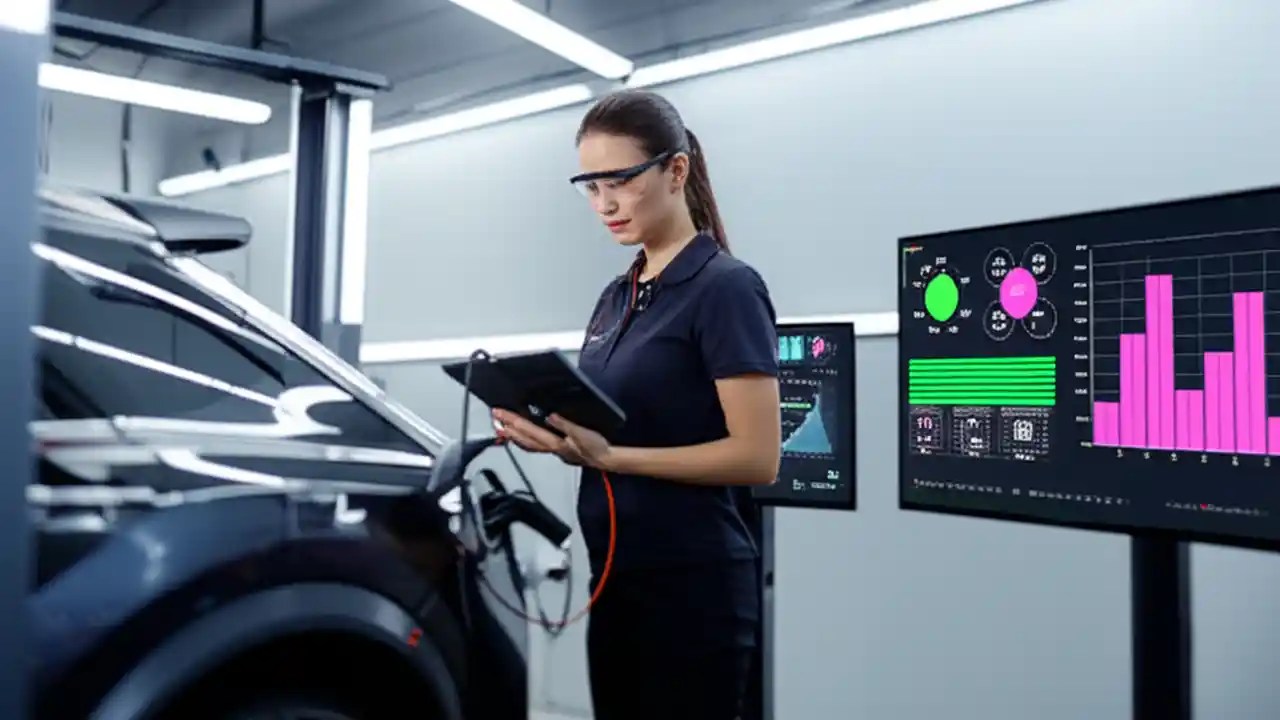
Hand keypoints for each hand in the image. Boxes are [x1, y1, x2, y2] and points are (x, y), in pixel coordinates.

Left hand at [492, 410, 612, 468]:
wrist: (604, 459)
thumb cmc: (595, 447)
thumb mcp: (582, 433)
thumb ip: (566, 425)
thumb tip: (550, 416)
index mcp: (554, 442)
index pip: (528, 429)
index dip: (512, 420)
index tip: (499, 412)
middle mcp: (549, 447)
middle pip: (522, 438)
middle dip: (507, 428)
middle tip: (494, 419)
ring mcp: (551, 450)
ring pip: (526, 444)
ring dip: (513, 436)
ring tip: (502, 428)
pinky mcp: (556, 450)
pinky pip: (534, 446)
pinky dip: (524, 441)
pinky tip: (522, 437)